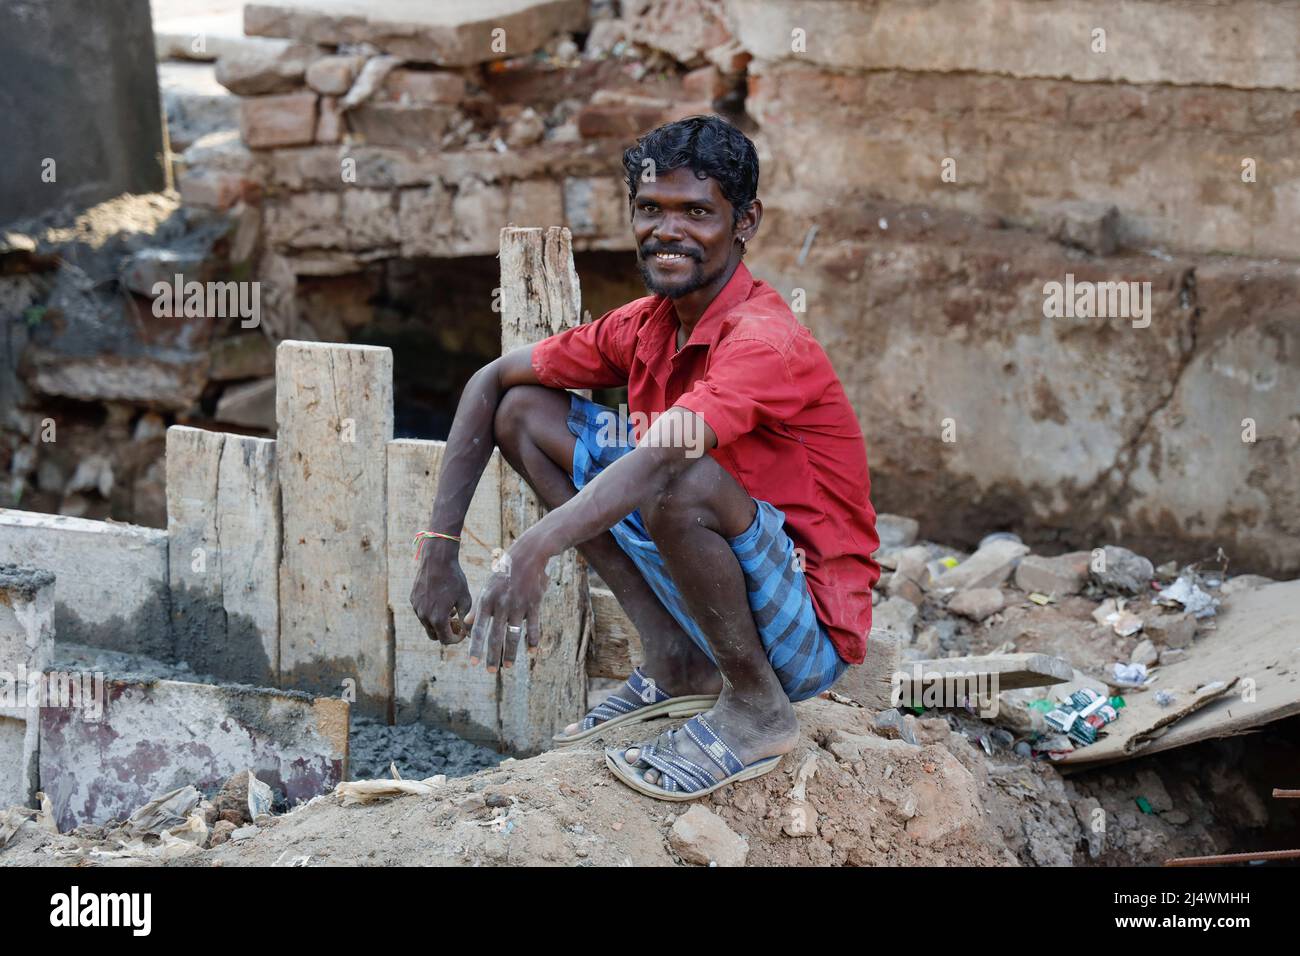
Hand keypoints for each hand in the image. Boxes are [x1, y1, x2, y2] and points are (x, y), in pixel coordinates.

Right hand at [410, 550, 472, 645]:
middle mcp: (424, 616)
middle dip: (446, 633)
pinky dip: (431, 612)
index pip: (446, 640)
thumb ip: (466, 619)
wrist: (437, 559)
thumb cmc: (454, 579)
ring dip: (438, 622)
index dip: (457, 638)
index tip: (463, 631)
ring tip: (450, 609)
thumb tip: (470, 633)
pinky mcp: (413, 600)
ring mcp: (416, 608)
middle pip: (435, 636)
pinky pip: (422, 612)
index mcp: (438, 618)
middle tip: (456, 623)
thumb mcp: (465, 600)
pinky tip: (441, 600)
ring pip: (427, 624)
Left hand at [464, 541, 548, 670]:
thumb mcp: (487, 586)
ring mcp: (518, 605)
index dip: (476, 647)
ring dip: (511, 652)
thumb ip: (478, 607)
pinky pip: (533, 626)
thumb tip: (468, 624)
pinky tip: (531, 650)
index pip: (479, 629)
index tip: (473, 662)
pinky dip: (533, 639)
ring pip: (514, 634)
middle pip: (496, 635)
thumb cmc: (504, 571)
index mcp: (487, 601)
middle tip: (490, 671)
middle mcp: (501, 605)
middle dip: (493, 656)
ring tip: (508, 666)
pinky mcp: (534, 604)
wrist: (528, 554)